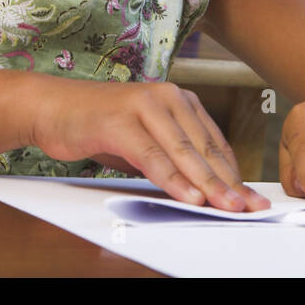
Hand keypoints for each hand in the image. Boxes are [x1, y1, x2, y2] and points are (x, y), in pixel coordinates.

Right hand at [31, 78, 270, 212]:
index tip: (252, 199)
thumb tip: (207, 189)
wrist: (52, 107)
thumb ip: (174, 158)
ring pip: (183, 151)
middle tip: (248, 208)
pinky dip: (173, 179)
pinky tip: (188, 196)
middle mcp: (167, 96)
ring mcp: (144, 105)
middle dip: (229, 182)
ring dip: (207, 183)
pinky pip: (153, 156)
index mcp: (180, 99)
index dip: (235, 174)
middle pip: (205, 148)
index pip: (215, 142)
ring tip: (227, 206)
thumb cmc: (100, 126)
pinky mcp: (120, 120)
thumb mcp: (146, 141)